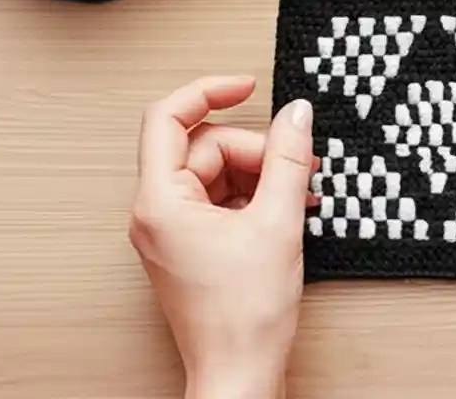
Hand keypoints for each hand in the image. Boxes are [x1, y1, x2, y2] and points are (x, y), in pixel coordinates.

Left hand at [129, 76, 315, 398]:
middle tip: (298, 167)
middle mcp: (156, 214)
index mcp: (160, 202)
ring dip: (260, 176)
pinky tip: (288, 211)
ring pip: (216, 174)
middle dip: (255, 150)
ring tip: (300, 196)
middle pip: (204, 148)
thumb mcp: (276, 223)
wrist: (239, 376)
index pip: (168, 118)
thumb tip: (296, 115)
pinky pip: (220, 201)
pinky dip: (254, 199)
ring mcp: (171, 231)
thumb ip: (287, 160)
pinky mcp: (189, 247)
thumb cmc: (244, 318)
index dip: (208, 92)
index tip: (248, 85)